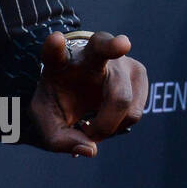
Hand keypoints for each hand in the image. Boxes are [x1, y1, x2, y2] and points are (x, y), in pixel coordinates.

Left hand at [24, 31, 147, 155]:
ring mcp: (117, 60)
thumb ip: (59, 139)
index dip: (53, 47)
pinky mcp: (138, 72)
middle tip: (122, 43)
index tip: (56, 38)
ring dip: (108, 126)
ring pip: (122, 99)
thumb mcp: (48, 122)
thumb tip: (90, 149)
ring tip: (91, 125)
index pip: (53, 53)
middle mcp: (88, 54)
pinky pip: (134, 111)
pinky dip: (120, 125)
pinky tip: (107, 117)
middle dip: (113, 46)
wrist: (76, 89)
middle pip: (101, 46)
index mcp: (58, 63)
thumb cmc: (60, 101)